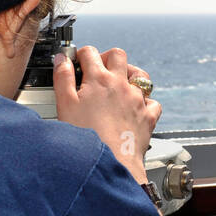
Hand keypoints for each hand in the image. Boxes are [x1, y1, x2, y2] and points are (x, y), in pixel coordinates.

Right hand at [52, 46, 160, 184]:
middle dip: (107, 57)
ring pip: (140, 75)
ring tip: (120, 81)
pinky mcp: (148, 117)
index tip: (77, 60)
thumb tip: (62, 60)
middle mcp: (122, 85)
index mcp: (99, 79)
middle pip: (118, 56)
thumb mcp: (65, 105)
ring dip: (130, 74)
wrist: (111, 162)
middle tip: (98, 67)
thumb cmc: (86, 137)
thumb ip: (63, 78)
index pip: (90, 53)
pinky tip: (137, 106)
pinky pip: (152, 102)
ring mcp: (137, 100)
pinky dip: (145, 101)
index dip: (81, 54)